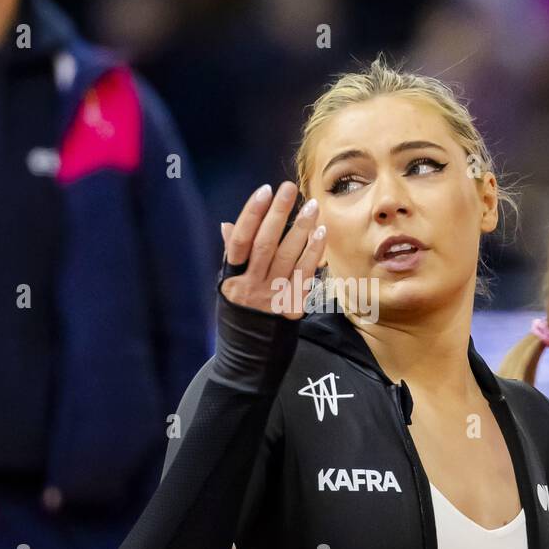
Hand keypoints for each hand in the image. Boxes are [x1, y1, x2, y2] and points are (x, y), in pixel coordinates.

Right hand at [219, 181, 326, 319]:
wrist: (247, 361)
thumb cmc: (239, 317)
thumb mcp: (228, 288)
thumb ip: (231, 257)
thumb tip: (227, 225)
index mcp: (230, 278)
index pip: (240, 240)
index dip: (251, 214)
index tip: (265, 191)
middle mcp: (249, 287)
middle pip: (265, 244)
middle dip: (278, 213)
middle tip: (290, 188)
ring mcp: (271, 299)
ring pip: (287, 257)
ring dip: (301, 229)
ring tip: (311, 205)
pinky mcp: (291, 309)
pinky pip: (305, 275)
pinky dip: (314, 253)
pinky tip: (321, 233)